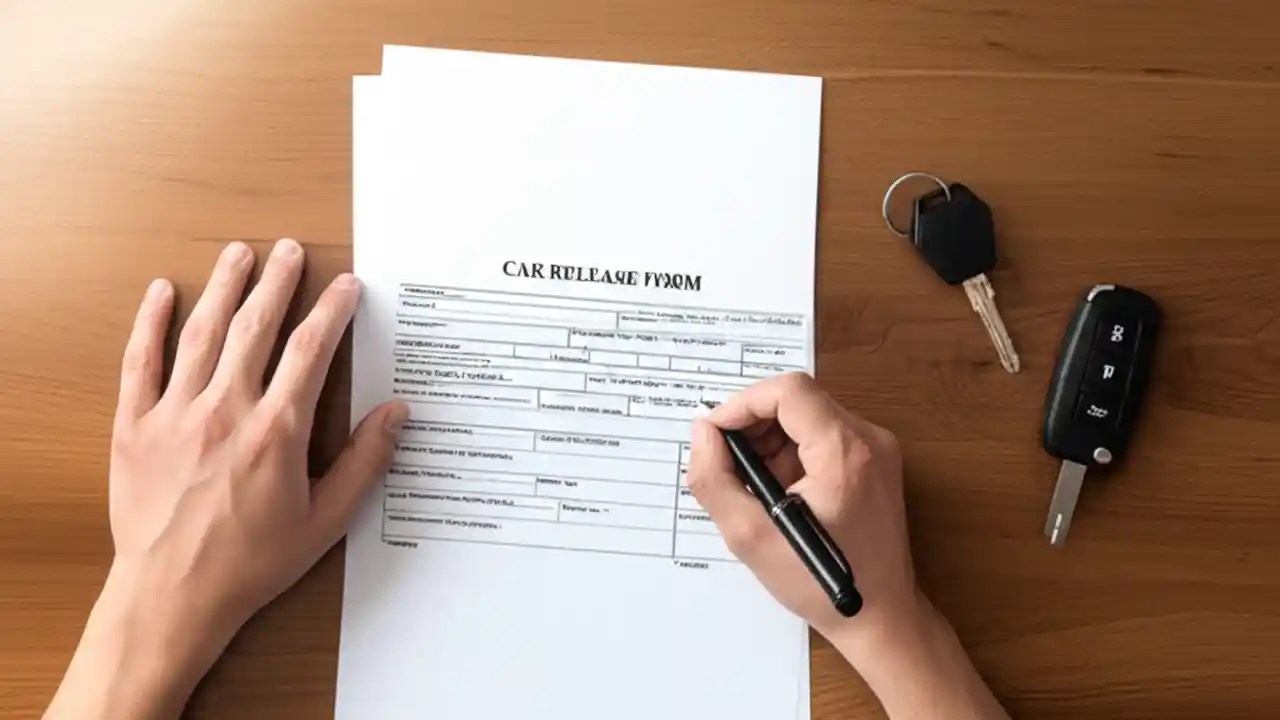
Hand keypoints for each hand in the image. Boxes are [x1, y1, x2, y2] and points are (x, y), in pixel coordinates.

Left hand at [46, 239, 406, 719]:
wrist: (173, 597)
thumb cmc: (252, 563)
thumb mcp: (326, 520)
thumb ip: (365, 462)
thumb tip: (397, 414)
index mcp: (277, 431)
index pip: (310, 351)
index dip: (332, 310)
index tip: (345, 285)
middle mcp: (226, 410)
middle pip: (256, 327)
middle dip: (277, 282)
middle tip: (289, 250)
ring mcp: (176, 414)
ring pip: (202, 333)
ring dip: (223, 287)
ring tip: (238, 253)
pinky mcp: (134, 427)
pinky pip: (140, 363)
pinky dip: (149, 323)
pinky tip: (160, 293)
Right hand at [688, 372, 917, 645]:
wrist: (881, 618)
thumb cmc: (820, 584)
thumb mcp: (750, 536)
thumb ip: (715, 479)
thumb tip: (704, 432)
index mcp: (845, 452)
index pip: (788, 392)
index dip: (742, 404)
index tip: (715, 436)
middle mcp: (869, 440)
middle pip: (798, 400)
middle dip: (754, 426)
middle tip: (729, 467)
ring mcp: (877, 450)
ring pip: (808, 417)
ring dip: (771, 442)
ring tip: (753, 488)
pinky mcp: (876, 463)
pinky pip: (824, 437)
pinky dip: (792, 454)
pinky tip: (779, 493)